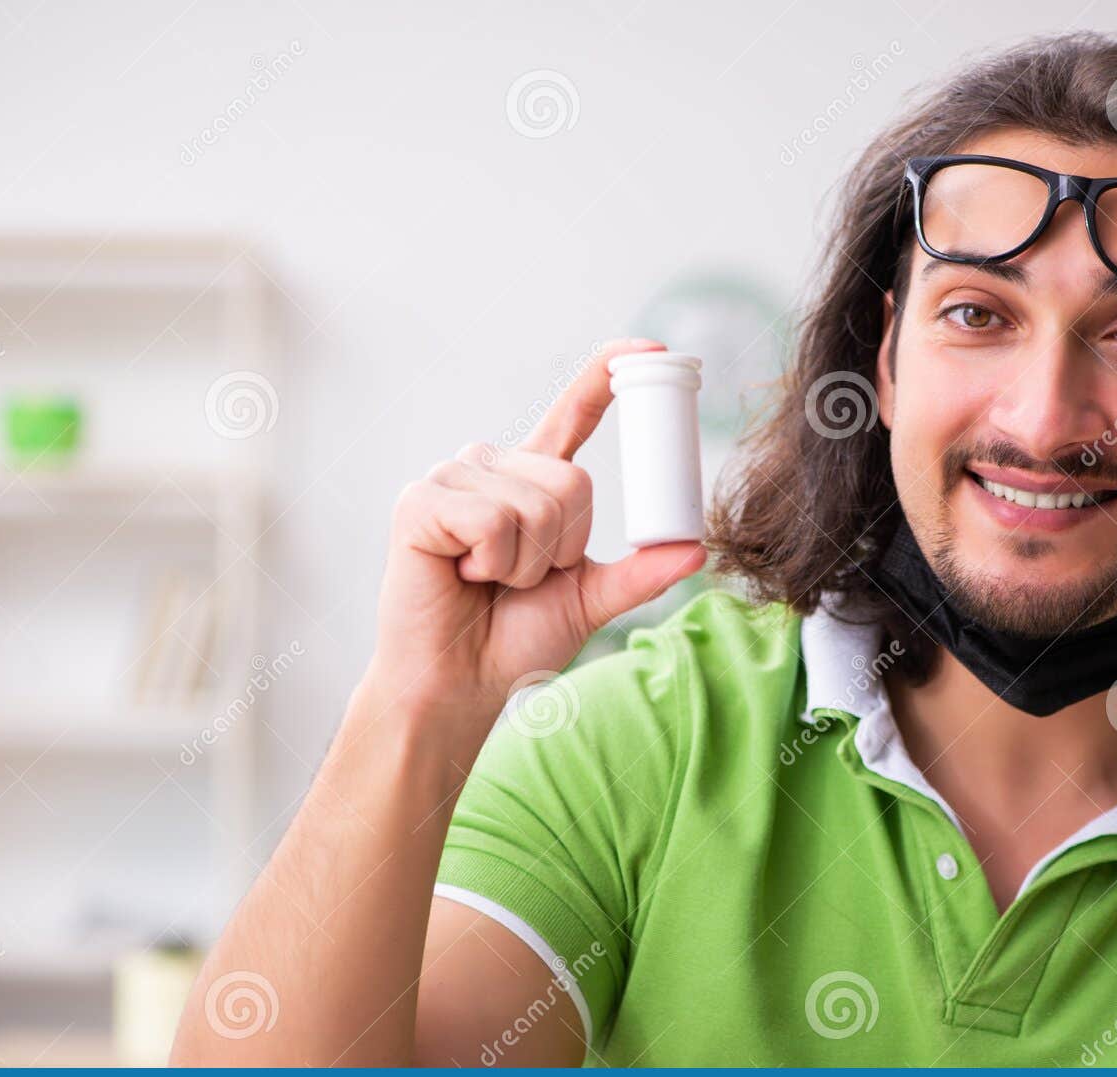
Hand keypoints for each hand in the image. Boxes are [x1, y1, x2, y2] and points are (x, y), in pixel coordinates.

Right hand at [363, 337, 706, 721]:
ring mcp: (452, 479)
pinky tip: (462, 575)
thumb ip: (639, 572)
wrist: (460, 685)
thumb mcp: (589, 601)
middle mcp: (492, 467)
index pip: (574, 413)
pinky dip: (491, 562)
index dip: (606, 376)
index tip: (650, 350)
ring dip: (526, 564)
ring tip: (487, 580)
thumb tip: (697, 549)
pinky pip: (491, 520)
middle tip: (521, 579)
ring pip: (536, 503)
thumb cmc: (514, 641)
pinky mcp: (419, 502)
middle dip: (563, 547)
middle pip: (573, 481)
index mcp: (531, 481)